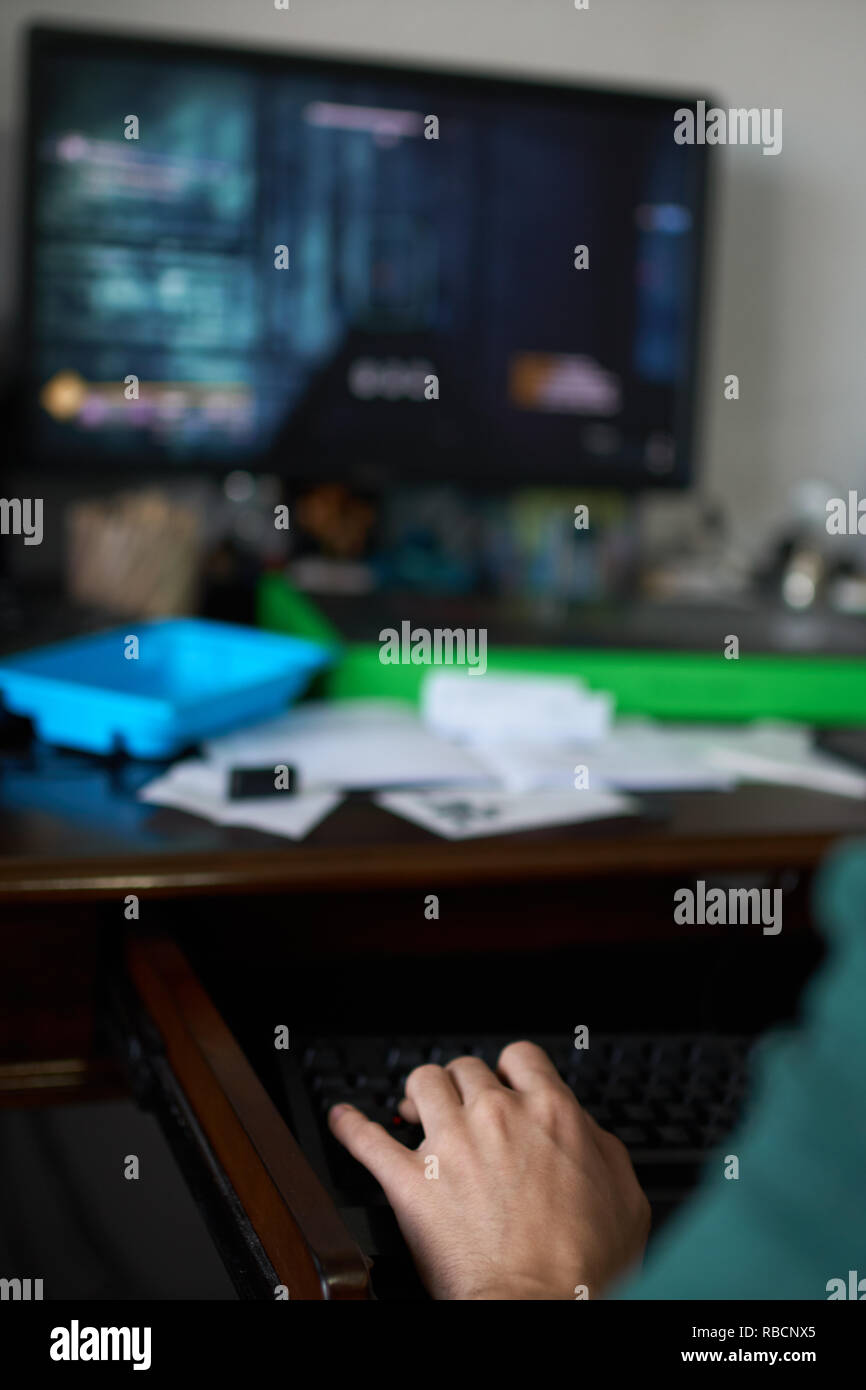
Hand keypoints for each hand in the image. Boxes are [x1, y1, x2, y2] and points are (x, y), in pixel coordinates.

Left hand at [329, 1040, 650, 1299]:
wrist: (540, 1307)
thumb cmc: (584, 1266)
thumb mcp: (623, 1197)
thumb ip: (599, 1147)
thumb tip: (581, 1130)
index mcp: (550, 1113)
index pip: (520, 1057)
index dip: (508, 1069)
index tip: (502, 1083)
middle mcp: (497, 1117)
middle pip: (466, 1068)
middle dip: (462, 1085)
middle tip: (458, 1108)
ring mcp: (449, 1145)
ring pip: (422, 1084)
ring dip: (418, 1095)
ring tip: (413, 1111)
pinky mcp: (411, 1181)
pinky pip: (368, 1140)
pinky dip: (351, 1126)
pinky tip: (343, 1119)